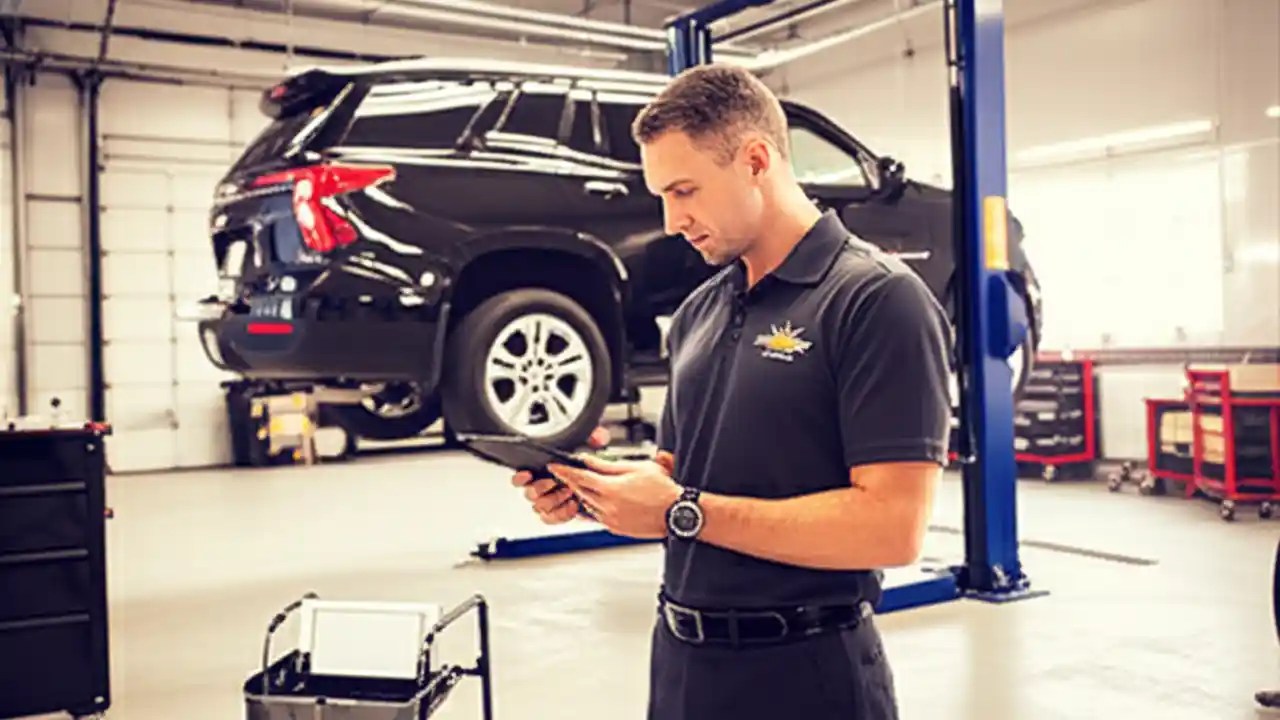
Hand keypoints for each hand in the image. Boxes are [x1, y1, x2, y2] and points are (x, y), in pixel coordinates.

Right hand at [509, 425, 612, 524]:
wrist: (598, 483)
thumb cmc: (586, 462)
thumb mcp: (590, 445)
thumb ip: (593, 437)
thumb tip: (598, 437)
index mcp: (538, 471)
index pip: (519, 478)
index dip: (520, 478)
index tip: (528, 473)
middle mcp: (540, 487)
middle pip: (530, 494)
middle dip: (542, 488)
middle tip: (554, 481)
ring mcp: (548, 501)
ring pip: (540, 507)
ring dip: (554, 500)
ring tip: (569, 492)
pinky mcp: (558, 513)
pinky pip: (551, 518)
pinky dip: (561, 514)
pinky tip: (573, 505)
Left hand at [547, 453, 680, 538]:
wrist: (677, 513)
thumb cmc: (662, 490)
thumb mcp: (636, 468)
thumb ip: (609, 465)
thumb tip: (590, 460)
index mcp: (610, 489)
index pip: (579, 477)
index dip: (564, 471)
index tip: (554, 467)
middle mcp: (607, 507)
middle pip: (580, 492)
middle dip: (571, 482)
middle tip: (565, 474)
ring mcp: (610, 520)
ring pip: (587, 505)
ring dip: (582, 495)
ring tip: (584, 486)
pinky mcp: (616, 529)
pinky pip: (596, 517)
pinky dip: (593, 508)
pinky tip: (598, 501)